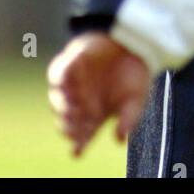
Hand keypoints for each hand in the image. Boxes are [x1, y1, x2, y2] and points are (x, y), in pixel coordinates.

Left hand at [47, 32, 151, 156]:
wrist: (135, 42)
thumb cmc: (136, 74)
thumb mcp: (137, 100)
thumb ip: (129, 119)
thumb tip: (120, 139)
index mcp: (95, 115)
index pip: (82, 136)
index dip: (78, 144)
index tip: (77, 151)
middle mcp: (80, 102)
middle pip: (65, 121)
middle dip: (69, 126)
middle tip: (77, 126)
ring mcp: (73, 83)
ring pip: (56, 99)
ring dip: (63, 105)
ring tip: (76, 106)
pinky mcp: (70, 63)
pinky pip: (58, 73)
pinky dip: (61, 78)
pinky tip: (71, 81)